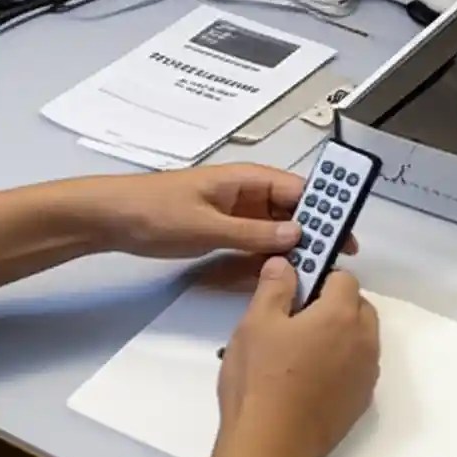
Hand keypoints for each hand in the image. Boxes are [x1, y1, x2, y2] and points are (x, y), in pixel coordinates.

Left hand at [69, 163, 357, 258]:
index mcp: (247, 180)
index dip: (327, 209)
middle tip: (335, 261)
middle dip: (315, 233)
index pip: (299, 190)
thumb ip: (253, 234)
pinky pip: (257, 244)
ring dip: (293, 249)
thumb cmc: (155, 212)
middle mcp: (248, 194)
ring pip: (278, 231)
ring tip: (313, 273)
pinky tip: (281, 276)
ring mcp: (236, 214)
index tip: (347, 232)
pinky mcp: (224, 232)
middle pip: (293, 211)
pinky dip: (270, 258)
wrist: (109, 220)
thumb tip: (298, 236)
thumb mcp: (207, 226)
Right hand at [217, 257, 379, 456]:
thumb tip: (286, 263)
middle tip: (297, 319)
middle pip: (359, 308)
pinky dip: (342, 365)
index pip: (344, 278)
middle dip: (335, 305)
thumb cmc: (261, 378)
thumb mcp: (256, 323)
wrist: (273, 445)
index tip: (296, 289)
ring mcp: (367, 374)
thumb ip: (275, 287)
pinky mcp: (362, 402)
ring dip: (341, 336)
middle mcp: (365, 341)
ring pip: (361, 339)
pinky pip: (358, 369)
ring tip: (302, 351)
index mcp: (342, 314)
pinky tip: (311, 379)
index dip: (321, 277)